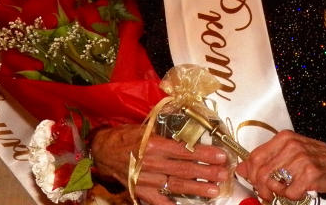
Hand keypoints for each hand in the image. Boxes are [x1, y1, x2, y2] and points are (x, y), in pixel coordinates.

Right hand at [91, 124, 229, 204]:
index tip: (221, 155)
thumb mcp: (147, 128)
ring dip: (197, 189)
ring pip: (175, 185)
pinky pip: (158, 201)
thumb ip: (168, 132)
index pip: (185, 150)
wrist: (102, 150)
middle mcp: (151, 163)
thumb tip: (192, 133)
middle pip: (183, 169)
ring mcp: (146, 179)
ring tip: (214, 191)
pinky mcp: (140, 191)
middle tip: (223, 174)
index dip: (204, 153)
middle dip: (206, 172)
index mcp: (154, 144)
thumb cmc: (126, 137)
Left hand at [234, 130, 325, 201]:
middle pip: (262, 172)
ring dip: (278, 192)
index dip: (251, 174)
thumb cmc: (311, 162)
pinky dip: (292, 195)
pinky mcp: (311, 173)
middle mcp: (293, 145)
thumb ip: (263, 160)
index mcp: (284, 138)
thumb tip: (240, 168)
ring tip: (286, 189)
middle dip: (262, 188)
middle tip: (267, 193)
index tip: (255, 183)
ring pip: (275, 183)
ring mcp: (303, 158)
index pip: (255, 157)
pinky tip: (298, 190)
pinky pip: (290, 192)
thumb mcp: (285, 155)